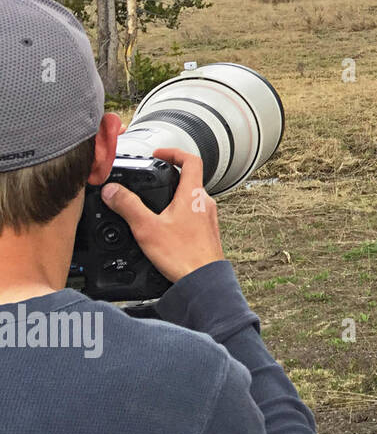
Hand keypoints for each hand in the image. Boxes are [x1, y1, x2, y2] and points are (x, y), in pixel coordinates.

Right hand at [100, 148, 224, 283]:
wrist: (203, 281)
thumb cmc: (182, 256)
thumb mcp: (147, 228)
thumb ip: (128, 206)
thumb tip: (112, 190)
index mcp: (193, 195)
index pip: (191, 160)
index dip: (174, 152)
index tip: (159, 153)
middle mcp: (204, 204)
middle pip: (190, 179)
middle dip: (170, 175)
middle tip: (153, 177)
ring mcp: (208, 218)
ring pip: (191, 198)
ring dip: (174, 195)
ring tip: (155, 202)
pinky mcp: (207, 232)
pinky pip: (193, 215)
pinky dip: (179, 213)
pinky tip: (165, 226)